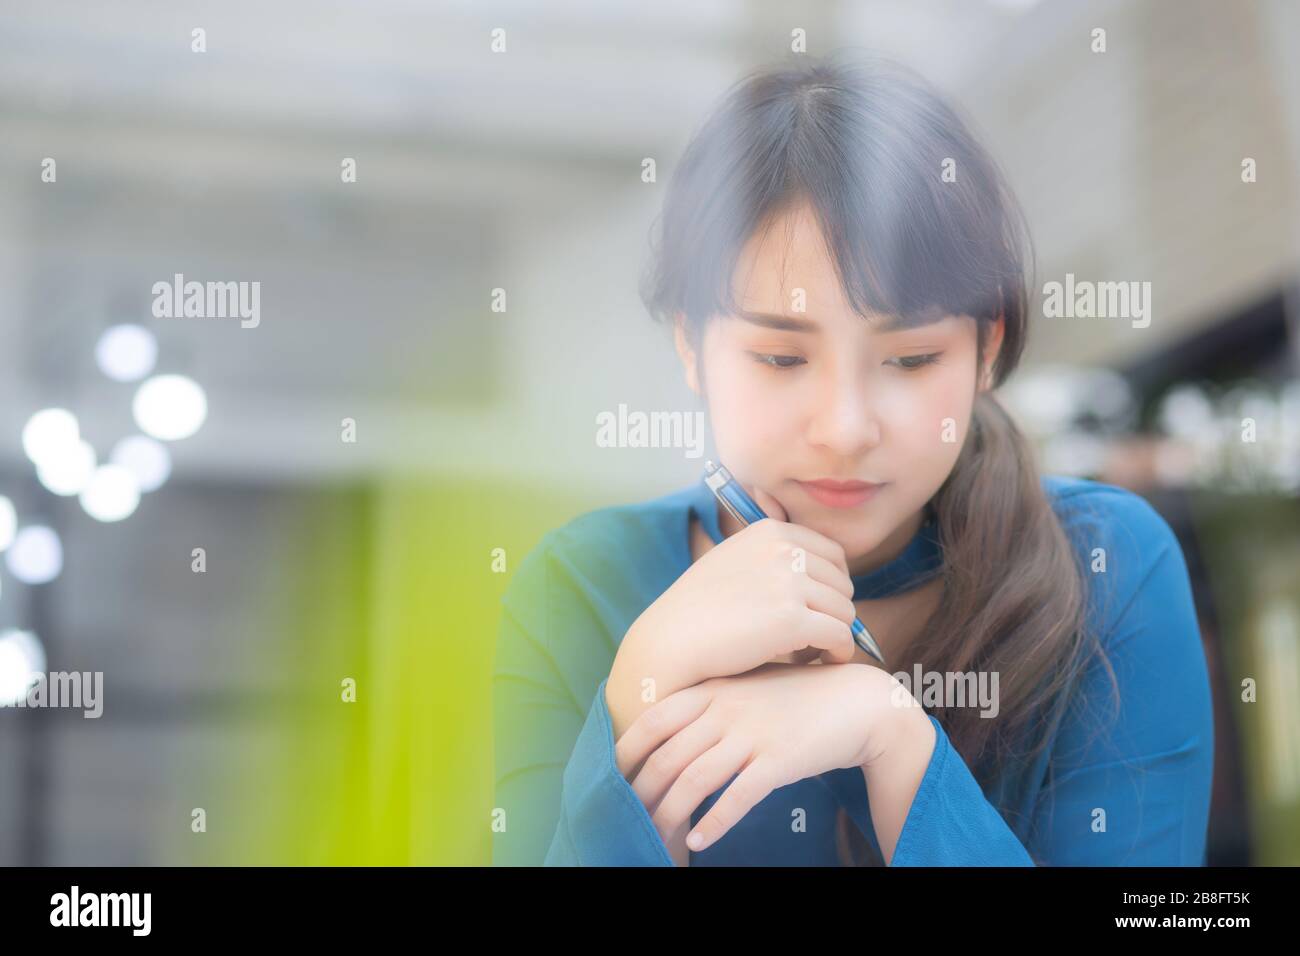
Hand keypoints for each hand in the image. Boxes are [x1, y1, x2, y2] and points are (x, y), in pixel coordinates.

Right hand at [608, 483, 857, 737]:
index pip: (834, 554)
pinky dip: (839, 653)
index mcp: (771, 531)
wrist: (670, 641)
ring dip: (833, 634)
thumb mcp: (733, 559)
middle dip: (832, 612)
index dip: (832, 586)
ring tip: (808, 650)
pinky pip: (841, 636)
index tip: (819, 609)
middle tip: (811, 636)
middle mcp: (783, 549)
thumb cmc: (698, 608)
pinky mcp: (792, 620)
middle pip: (843, 584)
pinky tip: (824, 662)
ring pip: (845, 612)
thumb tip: (816, 563)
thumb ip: (771, 554)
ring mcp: (788, 583)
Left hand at [615, 661, 903, 855]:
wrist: (855, 703)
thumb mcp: (746, 691)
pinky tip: (699, 842)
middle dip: (642, 793)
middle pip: (666, 756)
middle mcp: (726, 710)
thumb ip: (709, 706)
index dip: (627, 750)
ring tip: (658, 838)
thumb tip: (669, 736)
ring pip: (694, 780)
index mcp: (713, 690)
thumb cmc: (796, 699)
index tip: (614, 776)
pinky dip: (713, 823)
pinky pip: (737, 797)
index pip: (653, 719)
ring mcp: (752, 734)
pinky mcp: (778, 761)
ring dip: (670, 815)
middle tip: (629, 818)